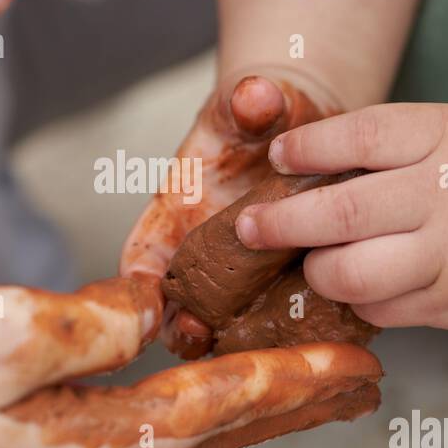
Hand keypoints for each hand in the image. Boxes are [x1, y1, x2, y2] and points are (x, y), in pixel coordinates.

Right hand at [120, 70, 338, 354]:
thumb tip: (255, 94)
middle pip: (174, 309)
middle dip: (182, 329)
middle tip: (201, 336)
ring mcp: (238, 277)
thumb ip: (252, 101)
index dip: (137, 284)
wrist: (309, 127)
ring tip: (254, 353)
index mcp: (178, 212)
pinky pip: (276, 328)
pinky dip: (286, 341)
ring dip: (234, 344)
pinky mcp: (279, 291)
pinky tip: (307, 348)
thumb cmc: (270, 114)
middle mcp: (200, 253)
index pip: (141, 259)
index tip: (148, 300)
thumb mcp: (259, 103)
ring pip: (224, 327)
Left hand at [231, 103, 447, 330]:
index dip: (306, 148)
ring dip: (318, 272)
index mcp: (445, 137)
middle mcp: (441, 193)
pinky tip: (361, 286)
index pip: (357, 137)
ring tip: (311, 263)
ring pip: (352, 273)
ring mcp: (447, 253)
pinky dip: (360, 300)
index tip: (279, 158)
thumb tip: (316, 164)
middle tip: (251, 228)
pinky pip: (383, 308)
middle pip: (339, 212)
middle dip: (281, 223)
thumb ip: (400, 144)